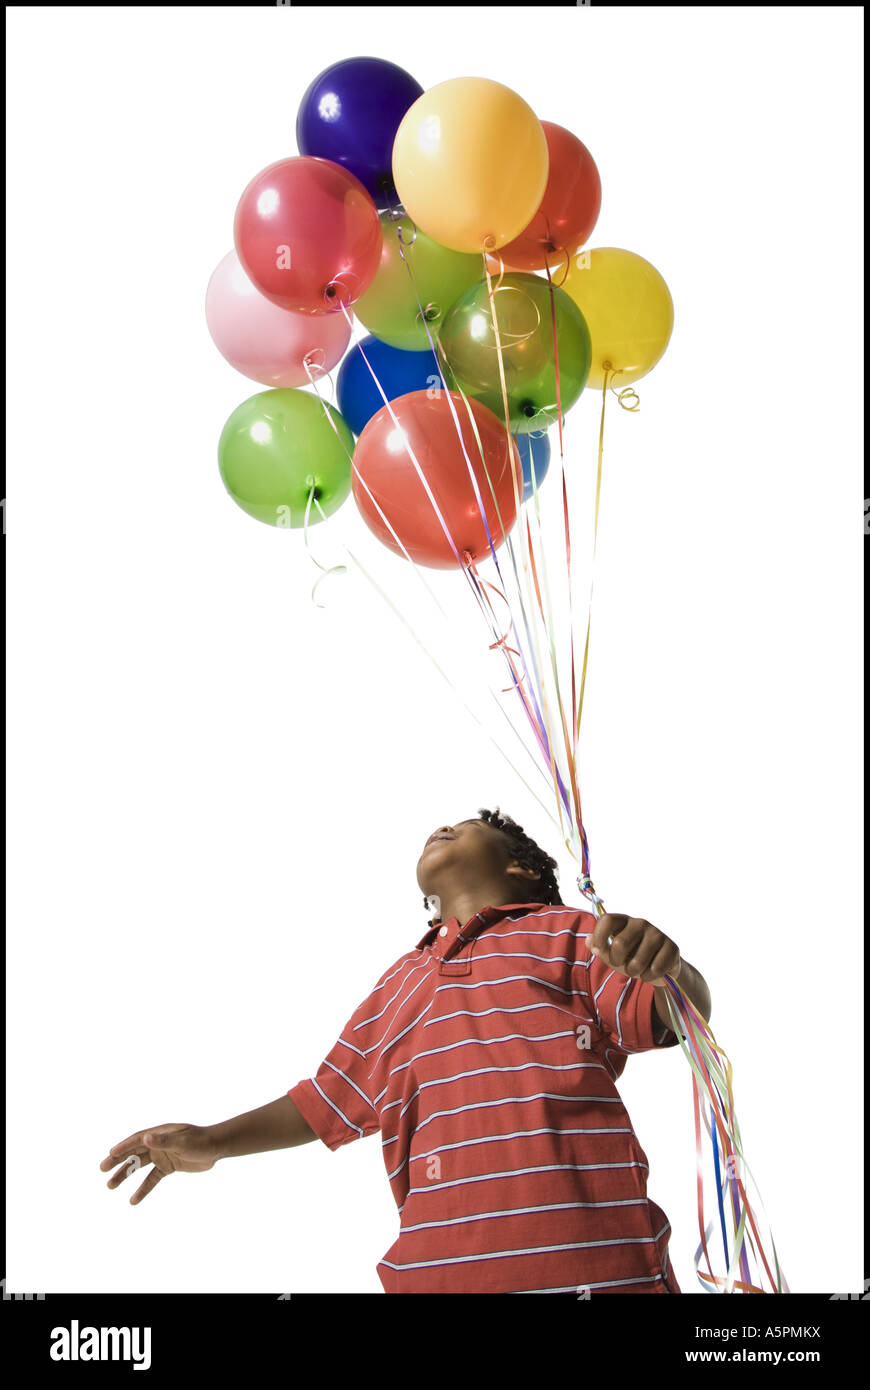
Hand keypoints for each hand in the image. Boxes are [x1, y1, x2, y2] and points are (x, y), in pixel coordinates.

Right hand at [100, 1123, 221, 1204]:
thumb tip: (145, 1138)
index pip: (136, 1140)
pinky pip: (151, 1179)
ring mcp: (162, 1155)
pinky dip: (142, 1189)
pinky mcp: (168, 1167)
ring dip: (125, 1174)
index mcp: (159, 1134)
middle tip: (102, 1170)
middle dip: (118, 1161)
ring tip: (110, 1185)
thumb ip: (164, 1141)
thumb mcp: (183, 1141)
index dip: (122, 1147)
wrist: (216, 1148)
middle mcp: (157, 1143)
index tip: (110, 1155)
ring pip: (139, 1166)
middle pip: (133, 1152)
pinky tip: (133, 1200)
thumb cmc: (200, 1141)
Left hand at [586, 913, 680, 987]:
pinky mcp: (672, 947)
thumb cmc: (632, 958)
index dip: (599, 936)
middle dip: (617, 961)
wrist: (661, 968)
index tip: (597, 950)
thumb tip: (588, 941)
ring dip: (635, 972)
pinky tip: (652, 972)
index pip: (607, 919)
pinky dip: (650, 977)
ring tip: (638, 970)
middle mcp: (640, 923)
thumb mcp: (613, 956)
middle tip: (622, 965)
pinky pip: (655, 969)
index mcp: (624, 921)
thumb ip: (600, 949)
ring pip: (638, 962)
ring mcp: (657, 934)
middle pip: (620, 944)